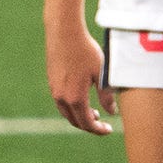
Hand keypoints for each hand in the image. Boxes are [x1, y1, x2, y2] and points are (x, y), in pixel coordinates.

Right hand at [45, 18, 115, 134]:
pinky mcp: (51, 81)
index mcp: (76, 97)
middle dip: (89, 125)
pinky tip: (81, 98)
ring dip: (79, 116)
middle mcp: (62, 97)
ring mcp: (54, 89)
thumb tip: (111, 112)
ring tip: (93, 112)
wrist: (64, 33)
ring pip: (66, 112)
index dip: (98, 130)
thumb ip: (107, 96)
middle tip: (102, 123)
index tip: (108, 129)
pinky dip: (72, 107)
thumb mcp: (102, 74)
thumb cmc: (86, 51)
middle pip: (75, 121)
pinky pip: (61, 102)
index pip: (87, 123)